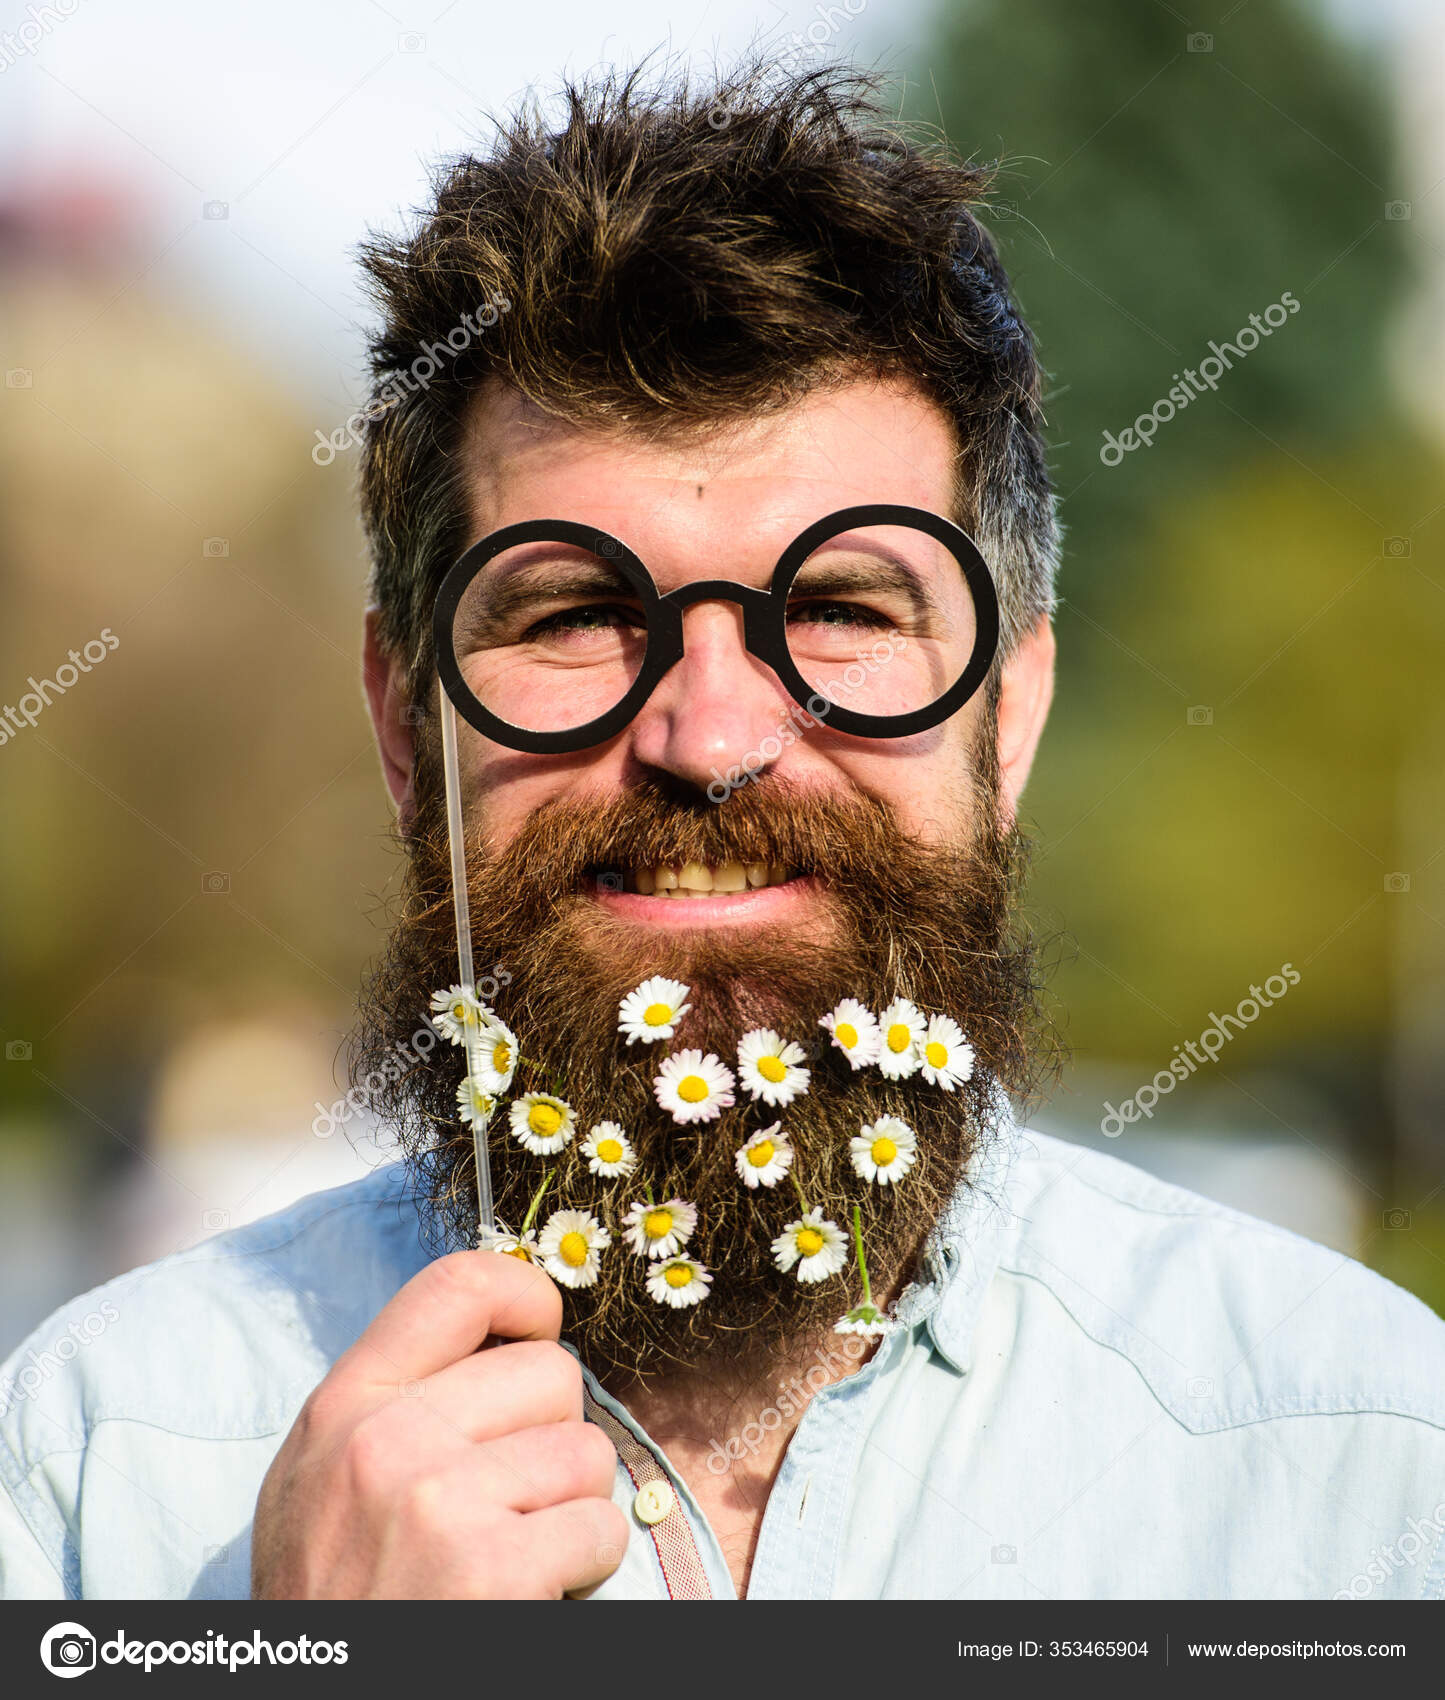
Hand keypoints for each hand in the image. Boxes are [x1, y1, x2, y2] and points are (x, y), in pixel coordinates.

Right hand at [250, 1249, 626, 1597]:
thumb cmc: (331, 1598)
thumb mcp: (320, 1477)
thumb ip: (393, 1400)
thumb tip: (500, 1339)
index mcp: (345, 1405)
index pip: (458, 1285)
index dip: (526, 1294)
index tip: (541, 1330)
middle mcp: (387, 1442)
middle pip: (550, 1372)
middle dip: (553, 1433)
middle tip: (513, 1494)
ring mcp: (440, 1504)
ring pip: (587, 1451)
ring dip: (572, 1506)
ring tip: (517, 1547)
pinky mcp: (494, 1571)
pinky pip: (599, 1529)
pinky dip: (584, 1566)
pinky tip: (530, 1592)